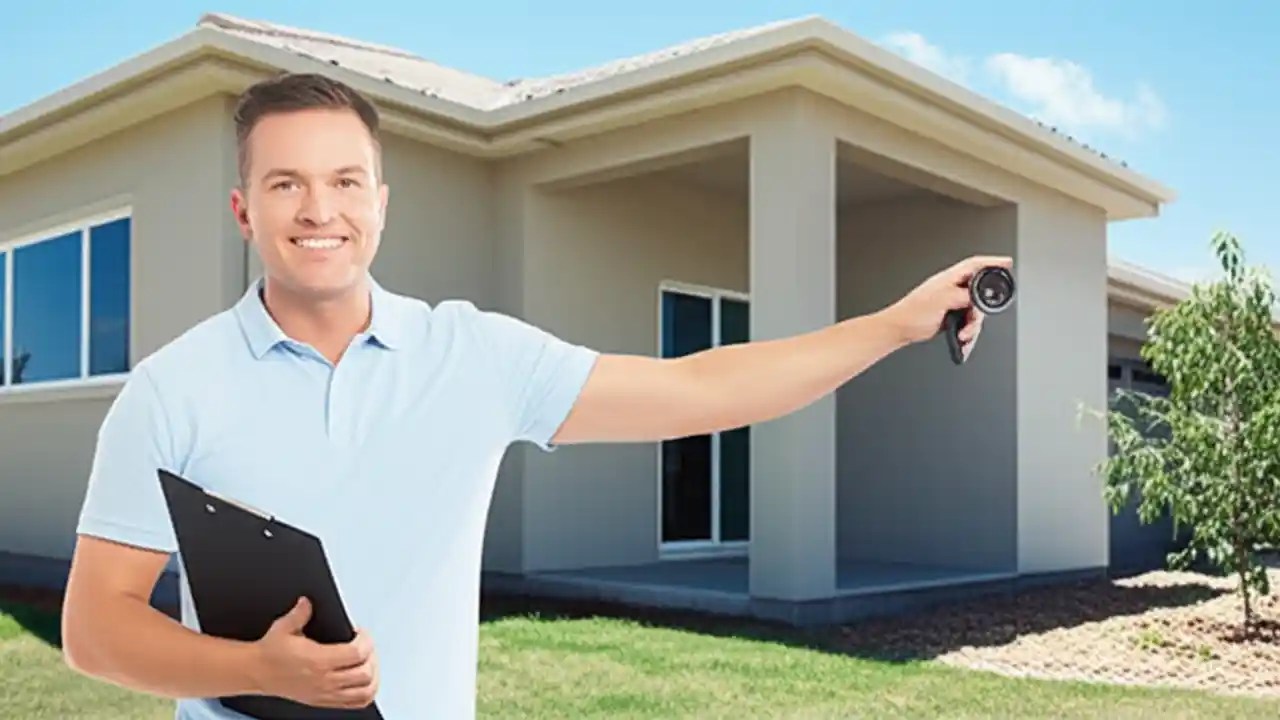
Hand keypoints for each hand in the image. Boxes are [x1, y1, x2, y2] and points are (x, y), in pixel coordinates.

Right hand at [250, 597, 378, 709]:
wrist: (256, 673)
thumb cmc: (270, 653)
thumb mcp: (283, 627)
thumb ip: (300, 613)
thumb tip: (308, 602)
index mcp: (317, 660)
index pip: (356, 654)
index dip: (365, 641)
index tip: (361, 633)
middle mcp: (323, 680)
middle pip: (364, 673)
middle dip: (371, 656)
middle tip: (366, 646)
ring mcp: (324, 693)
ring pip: (364, 692)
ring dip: (373, 676)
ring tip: (369, 663)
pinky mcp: (323, 702)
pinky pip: (355, 704)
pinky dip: (366, 694)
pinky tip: (365, 682)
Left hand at [881, 255, 1012, 351]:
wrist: (900, 329)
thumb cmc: (911, 313)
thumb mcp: (941, 300)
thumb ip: (961, 296)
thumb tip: (974, 298)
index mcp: (948, 279)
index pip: (975, 266)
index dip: (993, 262)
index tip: (1007, 262)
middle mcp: (951, 289)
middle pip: (979, 295)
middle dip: (979, 312)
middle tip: (972, 323)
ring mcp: (951, 303)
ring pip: (974, 313)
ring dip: (972, 327)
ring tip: (963, 336)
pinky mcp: (951, 316)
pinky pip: (967, 323)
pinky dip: (967, 333)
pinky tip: (962, 340)